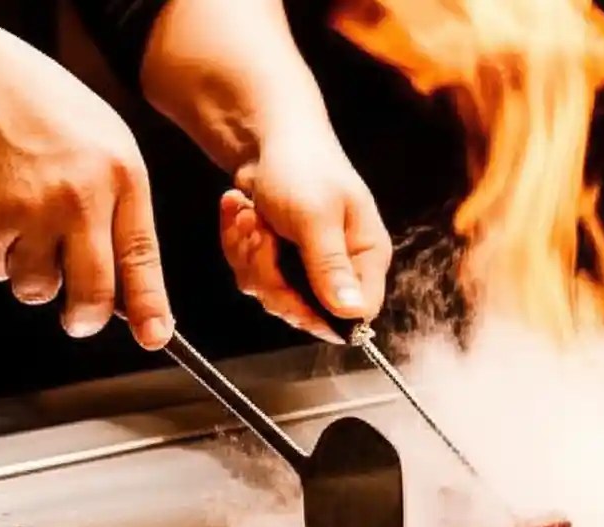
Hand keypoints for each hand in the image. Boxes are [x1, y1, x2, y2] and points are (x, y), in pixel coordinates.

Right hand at [0, 67, 173, 349]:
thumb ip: (125, 223)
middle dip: (84, 319)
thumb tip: (131, 302)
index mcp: (120, 181)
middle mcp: (78, 198)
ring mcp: (28, 208)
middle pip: (89, 295)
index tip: (155, 338)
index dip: (149, 307)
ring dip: (31, 274)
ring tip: (29, 226)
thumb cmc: (58, 127)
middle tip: (78, 318)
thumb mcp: (112, 158)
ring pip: (34, 288)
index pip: (141, 258)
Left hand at [219, 134, 391, 342]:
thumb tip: (353, 314)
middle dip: (271, 276)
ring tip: (249, 213)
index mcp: (366, 257)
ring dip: (250, 254)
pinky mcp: (277, 260)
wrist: (264, 136)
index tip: (290, 292)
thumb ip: (331, 267)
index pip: (358, 314)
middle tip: (261, 235)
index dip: (323, 314)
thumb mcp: (316, 217)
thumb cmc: (302, 167)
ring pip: (272, 295)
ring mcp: (306, 266)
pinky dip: (237, 244)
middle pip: (305, 311)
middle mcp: (340, 268)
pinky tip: (239, 210)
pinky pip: (251, 276)